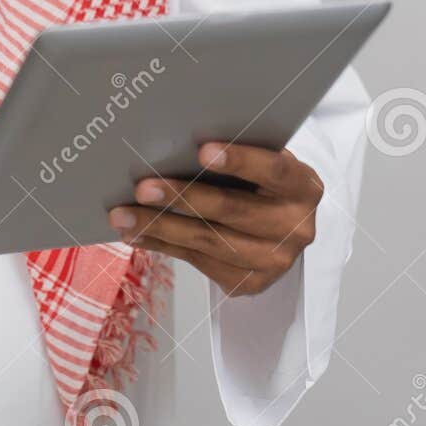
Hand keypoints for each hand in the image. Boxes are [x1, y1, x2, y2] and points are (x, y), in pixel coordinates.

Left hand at [107, 142, 322, 297]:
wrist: (281, 228)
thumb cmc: (261, 182)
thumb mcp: (262, 162)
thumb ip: (237, 155)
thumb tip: (174, 141)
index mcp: (303, 187)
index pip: (274, 170)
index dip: (240, 160)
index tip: (202, 150)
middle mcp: (296, 228)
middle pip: (232, 211)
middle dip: (182, 198)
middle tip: (142, 188)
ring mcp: (274, 262)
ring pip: (208, 242)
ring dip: (159, 227)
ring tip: (122, 215)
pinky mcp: (249, 284)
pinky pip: (197, 262)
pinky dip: (162, 245)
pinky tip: (136, 233)